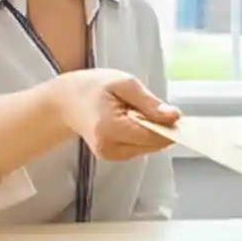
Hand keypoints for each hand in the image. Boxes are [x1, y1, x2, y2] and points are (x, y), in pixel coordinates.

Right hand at [51, 69, 179, 159]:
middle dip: (160, 128)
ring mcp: (109, 155)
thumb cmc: (91, 87)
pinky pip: (138, 148)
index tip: (177, 115)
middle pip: (152, 144)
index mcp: (110, 128)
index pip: (152, 136)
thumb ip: (149, 102)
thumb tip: (174, 116)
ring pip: (147, 148)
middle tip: (153, 107)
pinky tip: (131, 120)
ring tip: (135, 111)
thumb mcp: (123, 84)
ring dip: (150, 131)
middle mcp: (108, 147)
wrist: (64, 102)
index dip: (169, 127)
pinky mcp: (111, 156)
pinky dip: (142, 135)